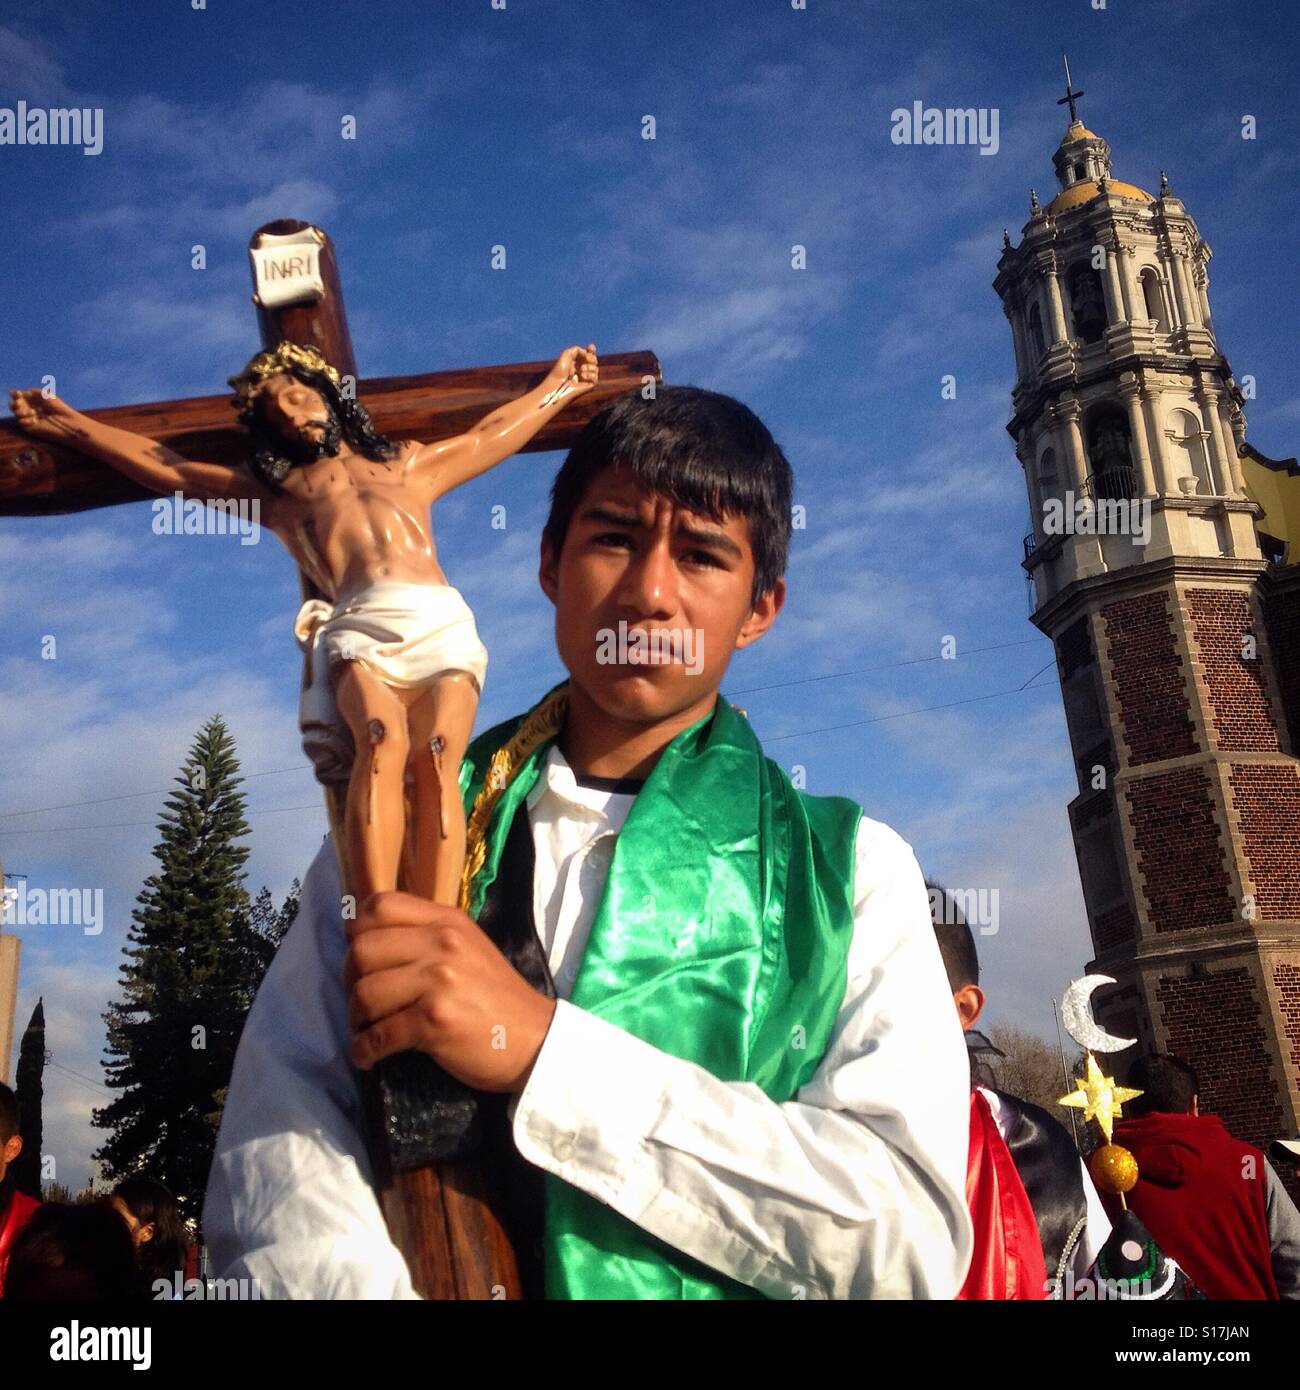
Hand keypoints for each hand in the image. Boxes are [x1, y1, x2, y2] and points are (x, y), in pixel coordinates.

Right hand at [9, 388, 91, 443]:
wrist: (66, 421)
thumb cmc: (58, 407)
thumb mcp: (46, 395)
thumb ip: (34, 391)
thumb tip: (25, 393)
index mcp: (31, 400)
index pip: (18, 396)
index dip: (15, 394)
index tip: (18, 393)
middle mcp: (28, 408)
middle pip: (13, 404)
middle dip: (15, 403)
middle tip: (20, 403)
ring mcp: (28, 418)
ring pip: (16, 413)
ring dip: (21, 411)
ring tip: (33, 412)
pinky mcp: (30, 427)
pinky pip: (21, 423)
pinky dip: (26, 420)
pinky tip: (35, 420)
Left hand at [344, 892, 557, 1092]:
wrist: (534, 1039)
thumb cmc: (496, 996)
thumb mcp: (467, 947)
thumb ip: (426, 935)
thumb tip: (365, 941)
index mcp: (447, 920)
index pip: (379, 906)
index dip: (357, 932)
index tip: (362, 958)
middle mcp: (442, 943)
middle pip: (362, 951)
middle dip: (350, 981)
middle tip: (361, 1001)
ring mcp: (439, 981)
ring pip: (364, 994)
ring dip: (356, 1019)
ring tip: (366, 1030)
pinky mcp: (435, 1021)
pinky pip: (378, 1035)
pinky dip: (364, 1050)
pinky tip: (369, 1056)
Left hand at [548, 343, 598, 396]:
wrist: (558, 383)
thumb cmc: (560, 370)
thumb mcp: (567, 353)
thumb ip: (578, 349)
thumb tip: (587, 353)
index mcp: (576, 362)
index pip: (588, 355)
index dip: (591, 350)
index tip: (590, 347)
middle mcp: (582, 369)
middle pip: (594, 360)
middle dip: (591, 357)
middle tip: (586, 358)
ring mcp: (586, 378)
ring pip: (596, 369)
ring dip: (589, 366)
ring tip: (580, 369)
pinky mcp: (589, 386)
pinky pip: (595, 378)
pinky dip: (589, 375)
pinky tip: (582, 376)